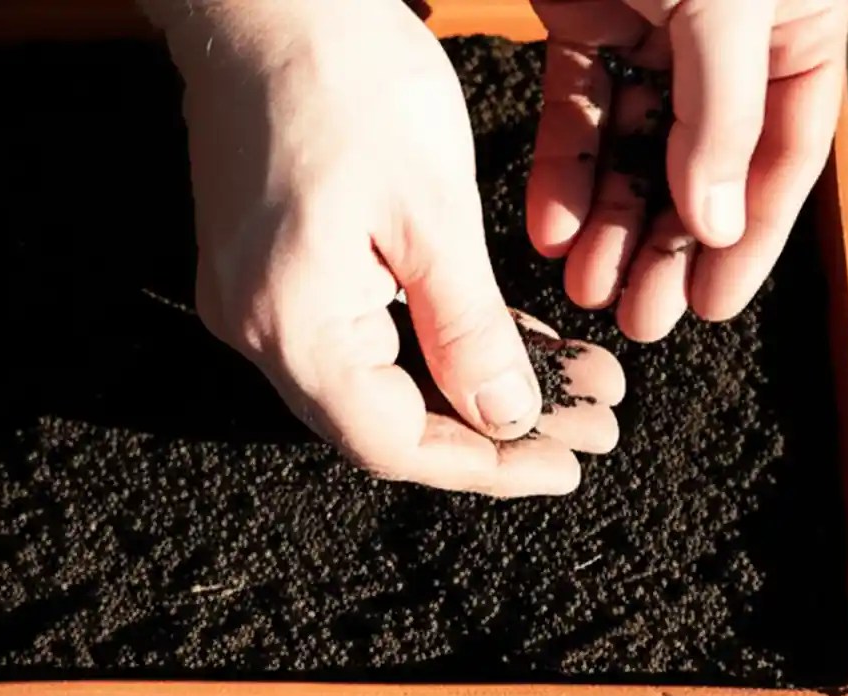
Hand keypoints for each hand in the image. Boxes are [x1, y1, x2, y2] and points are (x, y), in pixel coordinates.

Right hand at [150, 0, 624, 496]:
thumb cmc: (342, 76)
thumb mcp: (431, 211)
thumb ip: (469, 331)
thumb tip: (506, 418)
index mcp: (293, 325)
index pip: (394, 444)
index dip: (486, 466)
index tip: (566, 463)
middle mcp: (260, 329)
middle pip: (387, 421)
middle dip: (494, 429)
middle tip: (587, 423)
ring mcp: (259, 300)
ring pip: (379, 380)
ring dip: (472, 386)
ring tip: (568, 383)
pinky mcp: (273, 268)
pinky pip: (360, 333)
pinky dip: (431, 343)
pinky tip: (505, 337)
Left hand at [526, 0, 847, 340]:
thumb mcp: (726, 10)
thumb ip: (723, 118)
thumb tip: (716, 226)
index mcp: (796, 33)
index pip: (784, 155)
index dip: (749, 238)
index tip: (712, 304)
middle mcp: (729, 44)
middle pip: (701, 168)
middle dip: (668, 246)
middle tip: (641, 316)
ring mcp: (654, 34)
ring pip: (631, 149)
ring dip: (608, 222)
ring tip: (588, 288)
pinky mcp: (583, 21)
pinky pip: (575, 110)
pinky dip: (562, 170)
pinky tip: (551, 230)